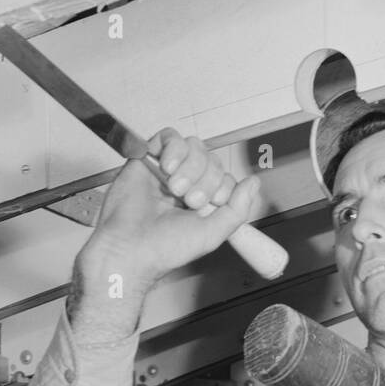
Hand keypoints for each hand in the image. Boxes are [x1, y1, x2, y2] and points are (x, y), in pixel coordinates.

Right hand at [85, 128, 262, 289]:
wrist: (131, 247)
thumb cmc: (165, 248)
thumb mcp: (213, 234)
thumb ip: (237, 209)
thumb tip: (253, 184)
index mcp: (204, 201)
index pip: (225, 177)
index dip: (222, 187)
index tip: (211, 204)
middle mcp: (187, 183)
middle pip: (211, 160)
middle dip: (205, 181)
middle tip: (189, 201)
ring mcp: (168, 170)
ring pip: (194, 147)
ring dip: (190, 167)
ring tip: (175, 189)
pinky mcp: (148, 158)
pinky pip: (170, 137)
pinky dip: (174, 150)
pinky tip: (168, 169)